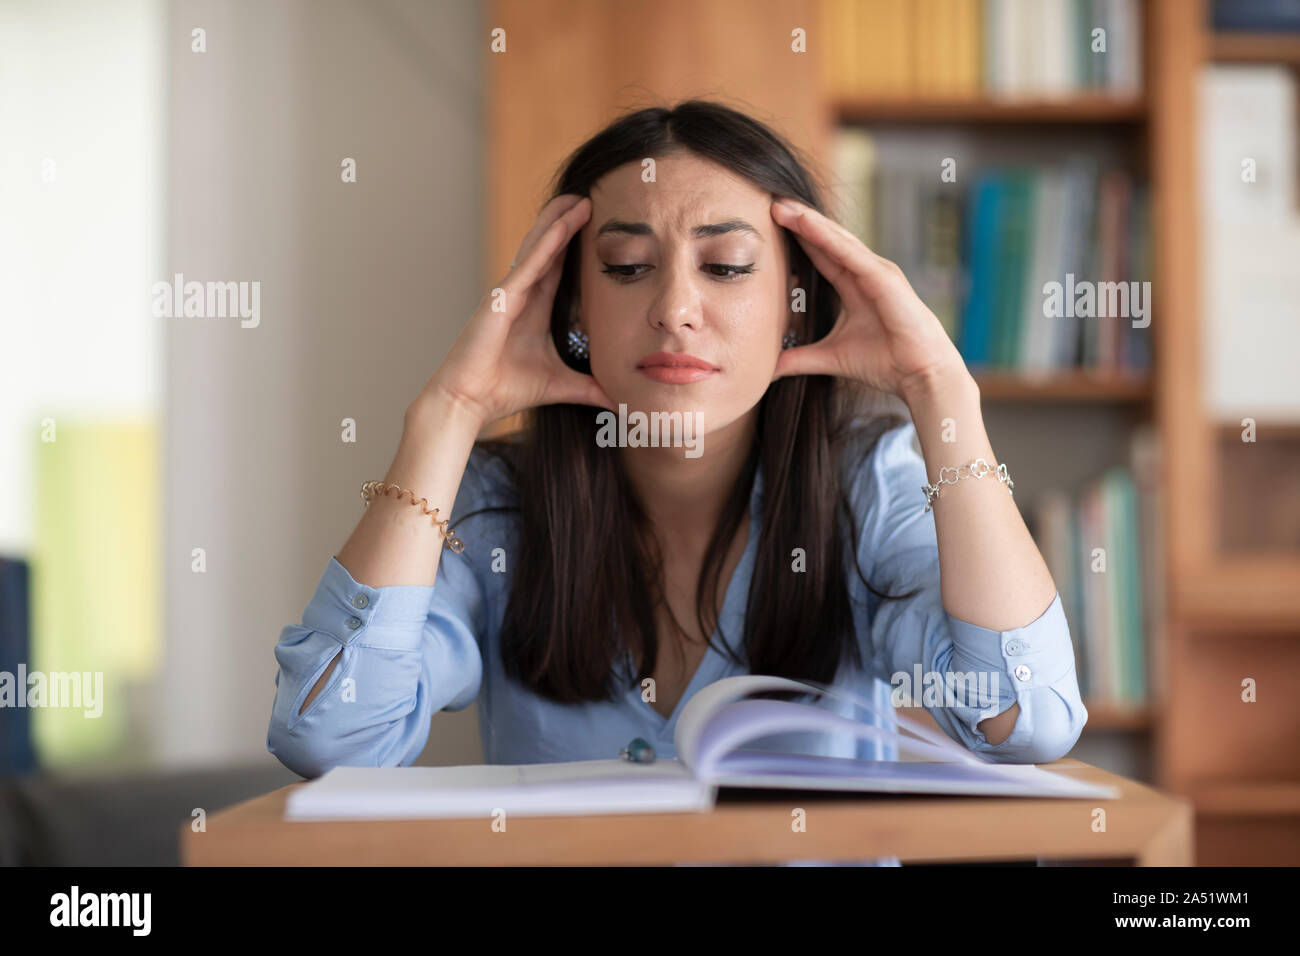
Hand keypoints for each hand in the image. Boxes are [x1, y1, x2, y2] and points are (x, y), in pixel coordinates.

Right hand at [417, 194, 615, 426]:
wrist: (470, 401)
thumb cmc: (506, 390)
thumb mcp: (560, 385)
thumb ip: (590, 387)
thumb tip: (619, 400)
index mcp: (534, 308)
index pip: (558, 267)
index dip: (574, 243)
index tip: (595, 223)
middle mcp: (521, 294)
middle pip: (548, 249)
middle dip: (567, 221)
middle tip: (591, 197)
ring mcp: (509, 293)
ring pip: (538, 247)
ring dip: (559, 221)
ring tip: (579, 197)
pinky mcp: (501, 298)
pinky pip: (530, 264)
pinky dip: (548, 242)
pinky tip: (565, 223)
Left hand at [768, 196, 969, 402]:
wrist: (920, 374)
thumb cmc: (885, 363)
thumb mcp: (830, 358)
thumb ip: (799, 359)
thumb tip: (769, 368)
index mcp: (852, 285)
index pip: (819, 253)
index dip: (795, 236)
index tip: (766, 221)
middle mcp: (864, 272)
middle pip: (825, 240)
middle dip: (798, 220)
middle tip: (769, 201)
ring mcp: (876, 272)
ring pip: (836, 240)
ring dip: (808, 221)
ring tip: (782, 206)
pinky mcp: (884, 278)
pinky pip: (850, 254)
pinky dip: (827, 237)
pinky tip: (806, 222)